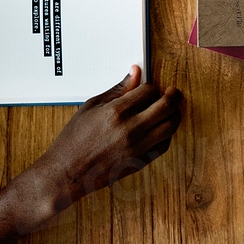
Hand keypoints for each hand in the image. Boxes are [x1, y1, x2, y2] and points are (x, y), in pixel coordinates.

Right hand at [28, 65, 182, 214]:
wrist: (68, 171)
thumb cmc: (75, 139)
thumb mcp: (91, 107)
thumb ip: (117, 89)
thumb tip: (135, 72)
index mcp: (116, 112)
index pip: (149, 90)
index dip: (151, 86)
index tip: (149, 87)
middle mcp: (131, 129)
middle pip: (167, 106)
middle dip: (173, 95)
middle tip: (172, 92)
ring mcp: (139, 146)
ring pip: (171, 125)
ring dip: (175, 113)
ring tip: (170, 108)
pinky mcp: (142, 160)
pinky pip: (165, 143)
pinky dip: (168, 132)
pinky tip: (161, 127)